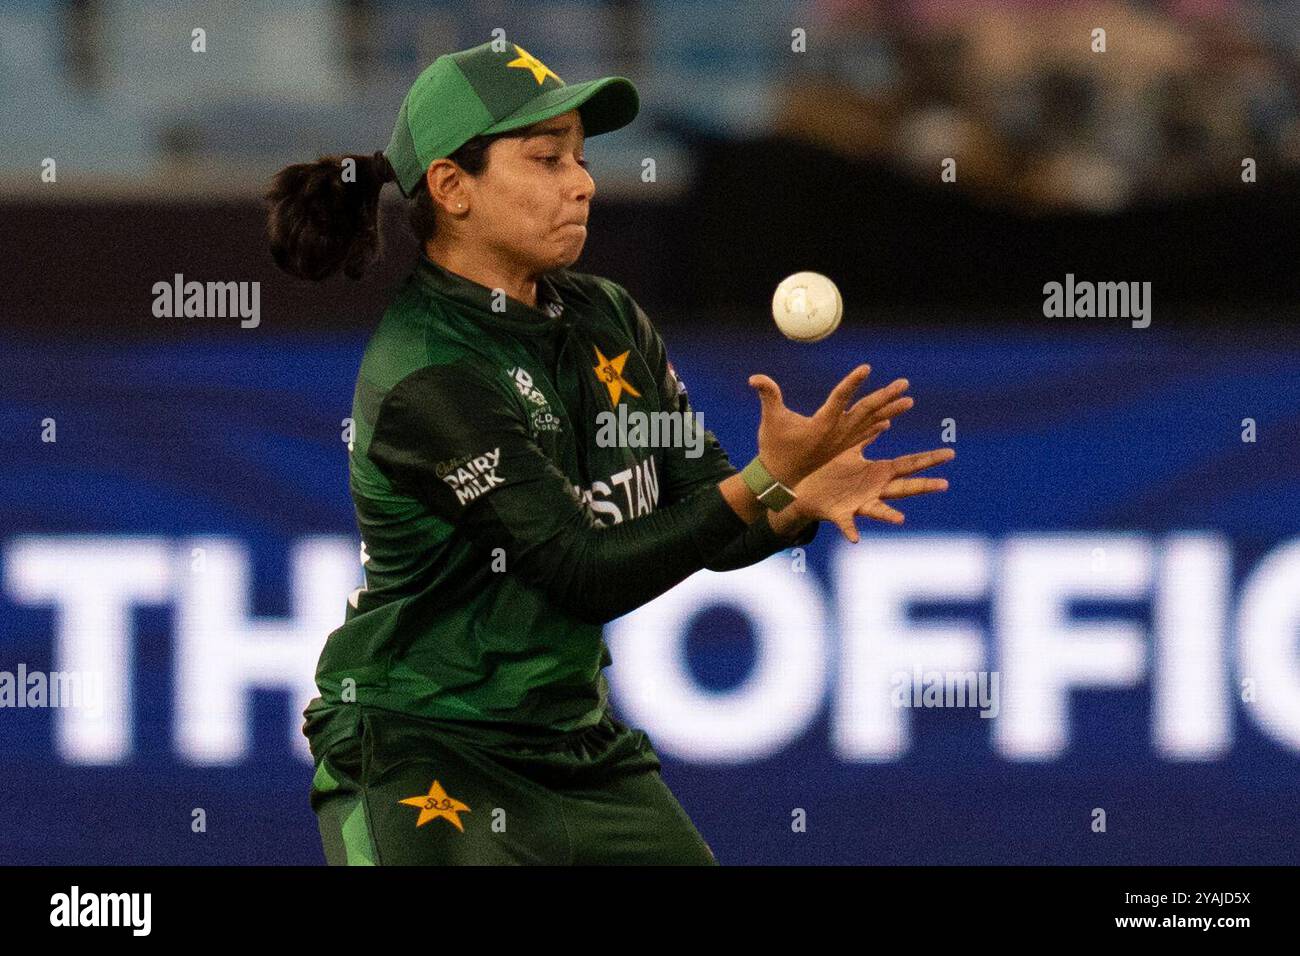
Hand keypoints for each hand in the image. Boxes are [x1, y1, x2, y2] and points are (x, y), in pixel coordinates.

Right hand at [749, 364, 913, 486]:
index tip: (867, 368)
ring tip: (908, 400)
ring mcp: (841, 442)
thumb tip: (754, 378)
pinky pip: (863, 437)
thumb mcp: (770, 421)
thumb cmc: (774, 448)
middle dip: (886, 396)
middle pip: (866, 410)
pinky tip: (888, 422)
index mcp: (822, 424)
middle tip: (904, 384)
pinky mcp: (840, 449)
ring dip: (890, 411)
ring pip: (871, 423)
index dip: (853, 382)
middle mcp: (837, 433)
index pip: (841, 398)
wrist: (780, 478)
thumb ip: (767, 396)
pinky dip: (876, 428)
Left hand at [788, 441, 954, 542]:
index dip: (929, 459)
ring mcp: (859, 504)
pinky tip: (856, 538)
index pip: (909, 465)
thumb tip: (886, 418)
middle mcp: (873, 491)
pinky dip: (851, 531)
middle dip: (923, 486)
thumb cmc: (831, 471)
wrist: (804, 490)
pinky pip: (846, 524)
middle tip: (945, 484)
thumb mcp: (851, 450)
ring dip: (889, 515)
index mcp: (878, 473)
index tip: (951, 453)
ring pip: (878, 510)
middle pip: (903, 488)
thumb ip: (868, 436)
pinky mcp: (839, 514)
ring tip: (900, 519)